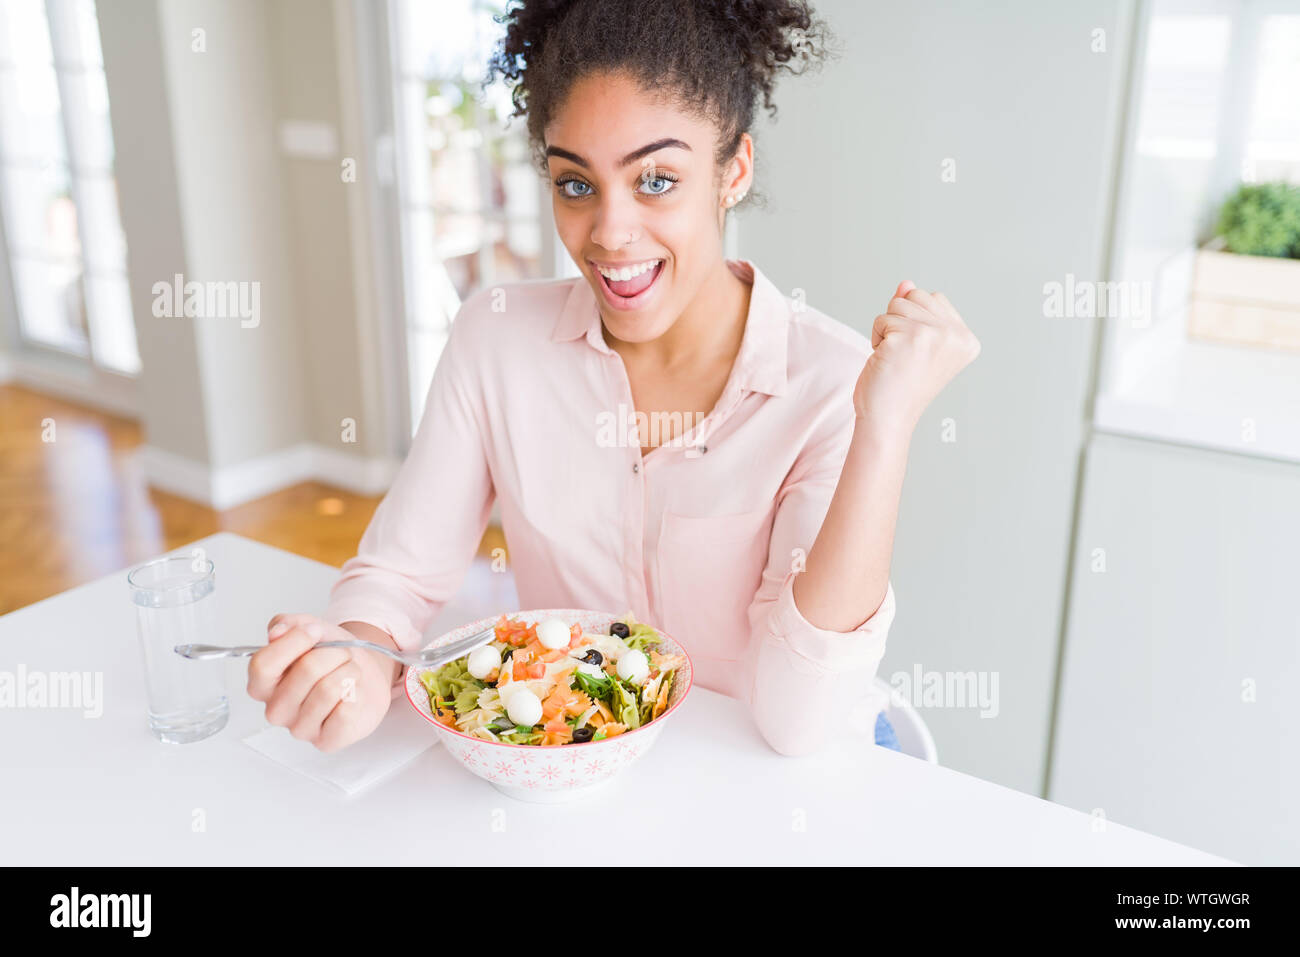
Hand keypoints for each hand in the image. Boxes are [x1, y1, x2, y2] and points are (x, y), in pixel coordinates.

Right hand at [246, 614, 395, 751]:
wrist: (363, 675)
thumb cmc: (332, 657)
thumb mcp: (310, 629)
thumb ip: (288, 624)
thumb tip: (277, 632)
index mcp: (263, 684)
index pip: (263, 665)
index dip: (294, 642)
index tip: (315, 631)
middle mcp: (276, 710)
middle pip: (306, 671)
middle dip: (333, 653)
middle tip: (341, 654)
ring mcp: (299, 729)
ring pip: (329, 689)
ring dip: (349, 671)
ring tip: (349, 672)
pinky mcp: (326, 741)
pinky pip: (345, 713)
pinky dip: (356, 694)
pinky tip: (352, 695)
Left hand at [854, 280, 980, 435]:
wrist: (888, 418)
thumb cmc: (901, 386)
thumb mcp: (916, 343)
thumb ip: (916, 310)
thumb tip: (906, 283)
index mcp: (966, 339)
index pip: (934, 298)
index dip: (916, 321)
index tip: (918, 353)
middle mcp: (956, 335)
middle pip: (916, 295)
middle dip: (900, 321)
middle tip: (904, 356)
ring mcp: (934, 334)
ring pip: (897, 304)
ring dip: (887, 330)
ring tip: (896, 358)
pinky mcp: (909, 336)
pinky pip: (881, 319)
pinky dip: (876, 338)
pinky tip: (886, 361)